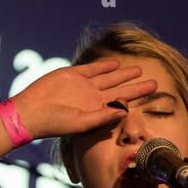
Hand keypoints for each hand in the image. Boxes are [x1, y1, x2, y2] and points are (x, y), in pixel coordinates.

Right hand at [12, 59, 156, 139]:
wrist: (32, 111)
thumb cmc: (55, 123)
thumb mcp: (82, 123)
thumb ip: (103, 116)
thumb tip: (125, 110)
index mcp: (97, 111)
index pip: (121, 103)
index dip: (137, 99)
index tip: (152, 95)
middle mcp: (92, 99)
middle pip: (120, 90)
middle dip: (136, 86)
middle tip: (155, 82)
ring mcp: (83, 86)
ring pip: (108, 78)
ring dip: (123, 74)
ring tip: (139, 70)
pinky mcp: (72, 75)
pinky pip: (91, 69)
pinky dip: (103, 66)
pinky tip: (116, 63)